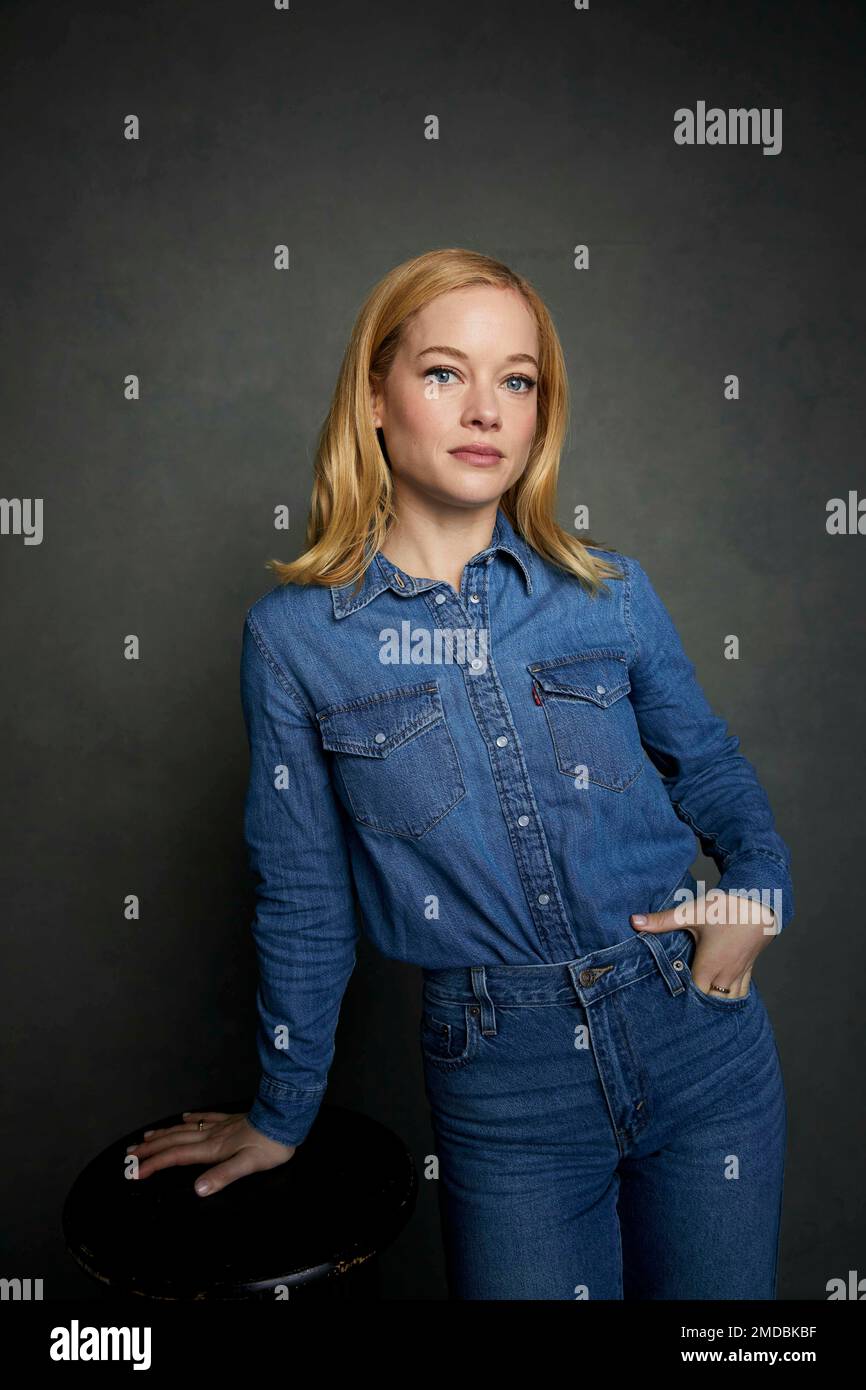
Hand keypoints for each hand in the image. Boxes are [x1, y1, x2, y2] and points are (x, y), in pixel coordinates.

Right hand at [126, 1111, 295, 1195]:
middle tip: (130, 1153)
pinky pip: (205, 1118)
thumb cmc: (270, 1146)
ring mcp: (220, 1127)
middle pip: (174, 1141)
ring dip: (164, 1133)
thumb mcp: (248, 1165)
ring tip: (147, 1136)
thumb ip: (222, 1176)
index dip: (154, 1164)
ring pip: (185, 1129)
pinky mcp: (231, 1121)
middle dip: (150, 1148)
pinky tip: (185, 1117)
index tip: (135, 1172)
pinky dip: (191, 1119)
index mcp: (212, 1149)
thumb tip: (198, 1189)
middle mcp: (211, 1136)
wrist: (286, 1119)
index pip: (176, 1157)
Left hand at [629, 889, 778, 998]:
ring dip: (716, 1004)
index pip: (694, 996)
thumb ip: (662, 921)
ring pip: (728, 1000)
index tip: (669, 1006)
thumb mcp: (691, 913)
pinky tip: (724, 997)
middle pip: (711, 1004)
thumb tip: (633, 921)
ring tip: (702, 1010)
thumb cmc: (726, 908)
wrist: (761, 901)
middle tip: (682, 1012)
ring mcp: (739, 972)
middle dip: (699, 1008)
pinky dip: (732, 997)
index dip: (682, 1003)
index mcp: (709, 966)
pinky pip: (742, 991)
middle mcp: (725, 974)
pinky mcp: (749, 967)